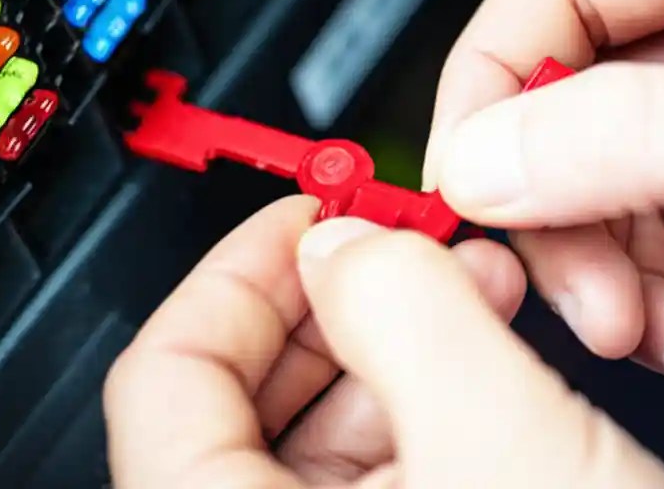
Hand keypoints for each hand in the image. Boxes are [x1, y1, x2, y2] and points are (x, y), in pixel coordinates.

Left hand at [104, 197, 663, 487]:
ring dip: (394, 353)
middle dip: (337, 304)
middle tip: (403, 244)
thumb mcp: (497, 443)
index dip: (239, 273)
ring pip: (317, 449)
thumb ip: (401, 311)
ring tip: (472, 292)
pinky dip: (424, 419)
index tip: (308, 214)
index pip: (166, 374)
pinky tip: (483, 372)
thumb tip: (342, 247)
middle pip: (242, 405)